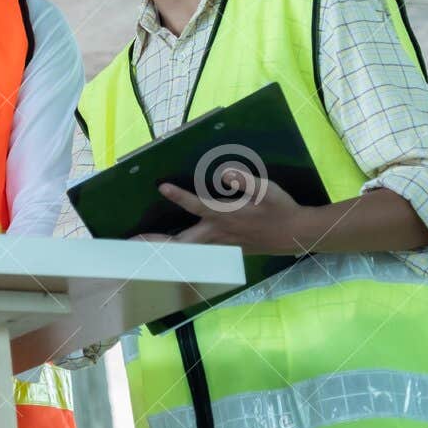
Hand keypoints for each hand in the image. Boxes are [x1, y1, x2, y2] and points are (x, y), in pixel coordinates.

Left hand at [152, 167, 307, 253]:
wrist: (295, 234)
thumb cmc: (280, 209)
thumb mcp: (266, 189)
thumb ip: (244, 181)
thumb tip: (224, 173)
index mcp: (225, 216)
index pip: (196, 205)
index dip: (179, 196)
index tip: (162, 187)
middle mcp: (218, 233)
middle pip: (180, 241)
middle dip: (156, 241)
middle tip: (132, 242)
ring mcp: (220, 244)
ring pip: (187, 250)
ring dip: (163, 249)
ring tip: (141, 246)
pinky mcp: (225, 250)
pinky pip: (197, 254)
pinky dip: (180, 254)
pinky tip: (169, 251)